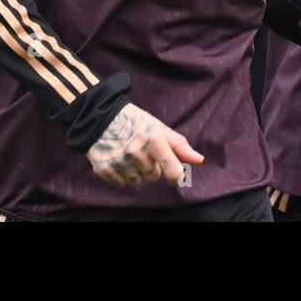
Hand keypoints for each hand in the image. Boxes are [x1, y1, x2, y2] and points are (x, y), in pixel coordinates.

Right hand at [86, 102, 203, 186]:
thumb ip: (180, 146)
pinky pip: (122, 183)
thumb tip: (200, 160)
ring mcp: (119, 161)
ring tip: (130, 154)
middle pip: (154, 176)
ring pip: (138, 181)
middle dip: (152, 167)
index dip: (176, 176)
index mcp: (154, 139)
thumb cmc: (136, 123)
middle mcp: (136, 152)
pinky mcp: (104, 169)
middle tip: (143, 151)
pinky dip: (122, 175)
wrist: (101, 117)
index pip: (172, 169)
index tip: (177, 177)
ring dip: (137, 172)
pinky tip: (118, 159)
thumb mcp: (159, 128)